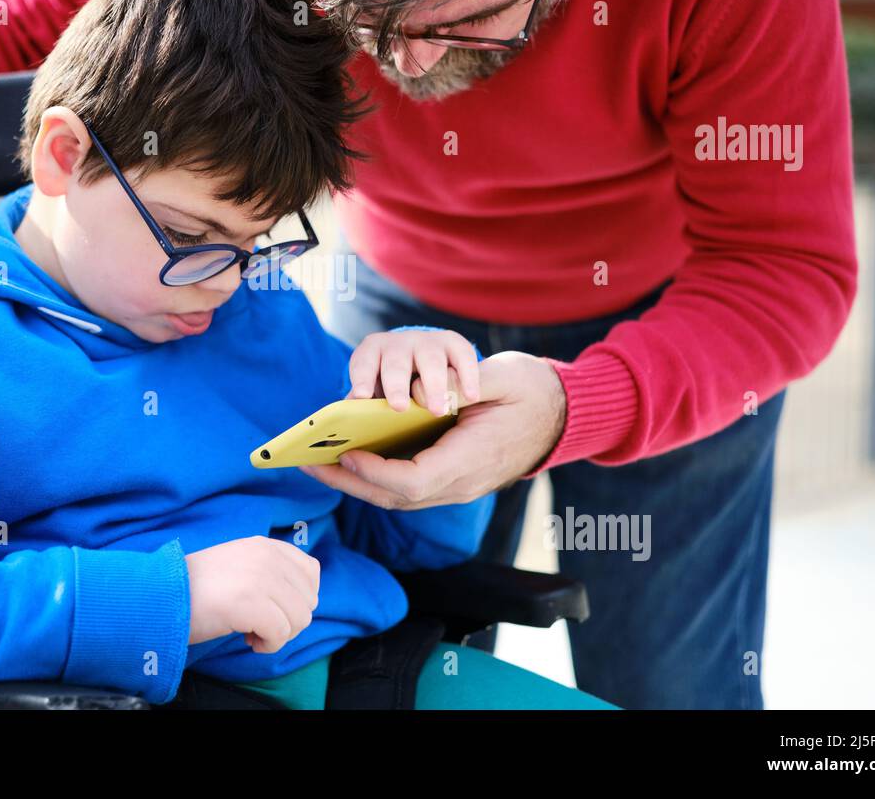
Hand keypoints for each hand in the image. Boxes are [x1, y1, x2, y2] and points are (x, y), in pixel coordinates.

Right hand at [185, 536, 319, 652]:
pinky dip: (267, 645)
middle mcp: (267, 557)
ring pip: (300, 619)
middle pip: (308, 601)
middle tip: (259, 624)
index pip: (311, 573)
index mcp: (266, 546)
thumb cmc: (197, 589)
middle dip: (289, 620)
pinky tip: (247, 639)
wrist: (160, 595)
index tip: (271, 608)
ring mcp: (260, 578)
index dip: (297, 598)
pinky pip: (281, 635)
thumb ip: (270, 571)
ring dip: (278, 634)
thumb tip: (303, 600)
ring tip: (251, 632)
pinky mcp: (250, 603)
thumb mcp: (239, 565)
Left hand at [301, 351, 566, 508]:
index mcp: (474, 458)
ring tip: (318, 460)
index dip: (378, 472)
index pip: (416, 481)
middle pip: (397, 497)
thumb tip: (421, 392)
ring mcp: (459, 486)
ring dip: (357, 482)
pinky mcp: (453, 479)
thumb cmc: (534, 391)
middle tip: (309, 460)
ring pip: (399, 497)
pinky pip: (407, 486)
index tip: (349, 453)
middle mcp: (463, 482)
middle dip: (350, 482)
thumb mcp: (504, 377)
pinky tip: (350, 456)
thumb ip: (463, 383)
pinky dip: (375, 476)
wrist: (566, 415)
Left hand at [344, 329, 481, 416]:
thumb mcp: (377, 389)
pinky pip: (463, 356)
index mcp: (376, 352)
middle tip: (399, 407)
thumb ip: (368, 401)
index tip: (360, 399)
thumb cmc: (403, 386)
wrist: (444, 366)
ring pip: (430, 359)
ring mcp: (430, 344)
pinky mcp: (457, 346)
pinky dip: (467, 375)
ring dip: (434, 385)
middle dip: (396, 384)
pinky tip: (471, 397)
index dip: (362, 378)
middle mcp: (402, 344)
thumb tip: (351, 414)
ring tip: (438, 410)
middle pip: (396, 362)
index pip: (365, 361)